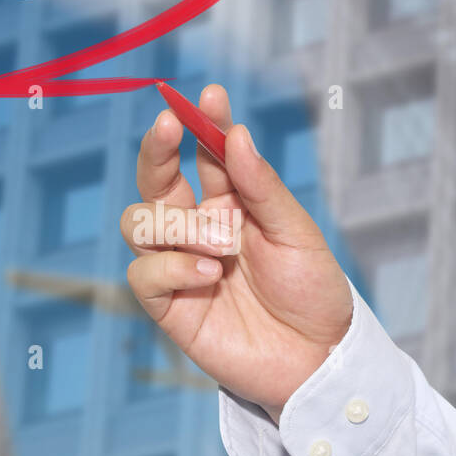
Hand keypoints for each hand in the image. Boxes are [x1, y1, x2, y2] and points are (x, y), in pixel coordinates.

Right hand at [122, 84, 351, 420]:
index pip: (205, 153)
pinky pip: (142, 272)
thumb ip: (260, 187)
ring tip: (221, 246)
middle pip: (154, 179)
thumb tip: (235, 135)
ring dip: (175, 224)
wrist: (318, 360)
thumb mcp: (296, 233)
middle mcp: (197, 228)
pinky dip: (170, 266)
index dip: (202, 122)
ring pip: (137, 221)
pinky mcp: (168, 306)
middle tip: (170, 125)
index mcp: (230, 204)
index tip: (208, 95)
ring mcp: (178, 265)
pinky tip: (207, 274)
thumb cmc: (312, 293)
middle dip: (157, 149)